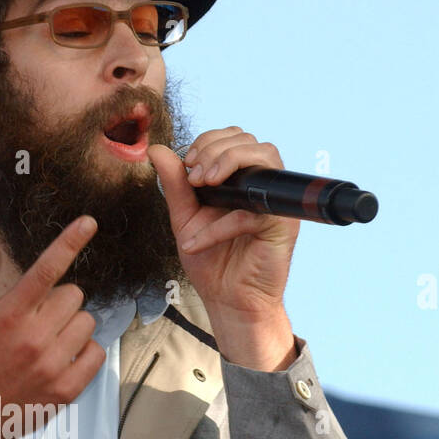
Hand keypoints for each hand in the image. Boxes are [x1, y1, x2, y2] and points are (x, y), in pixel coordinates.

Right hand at [0, 216, 106, 438]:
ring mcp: (53, 365)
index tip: (89, 222)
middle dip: (59, 301)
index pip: (45, 270)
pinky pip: (96, 353)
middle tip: (39, 318)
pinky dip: (85, 352)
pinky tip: (63, 357)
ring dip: (73, 325)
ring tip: (50, 340)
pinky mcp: (67, 388)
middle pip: (73, 295)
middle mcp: (33, 338)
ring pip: (87, 322)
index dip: (69, 242)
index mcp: (8, 316)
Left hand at [148, 127, 298, 368]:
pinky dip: (221, 225)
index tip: (188, 167)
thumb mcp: (185, 218)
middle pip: (249, 140)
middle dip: (215, 150)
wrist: (227, 301)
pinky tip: (197, 242)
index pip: (231, 137)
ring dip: (228, 163)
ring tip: (202, 186)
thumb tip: (157, 149)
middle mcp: (262, 185)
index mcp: (241, 179)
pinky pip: (253, 212)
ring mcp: (275, 203)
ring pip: (264, 157)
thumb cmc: (211, 261)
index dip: (207, 142)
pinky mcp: (281, 226)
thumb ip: (174, 185)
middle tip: (194, 178)